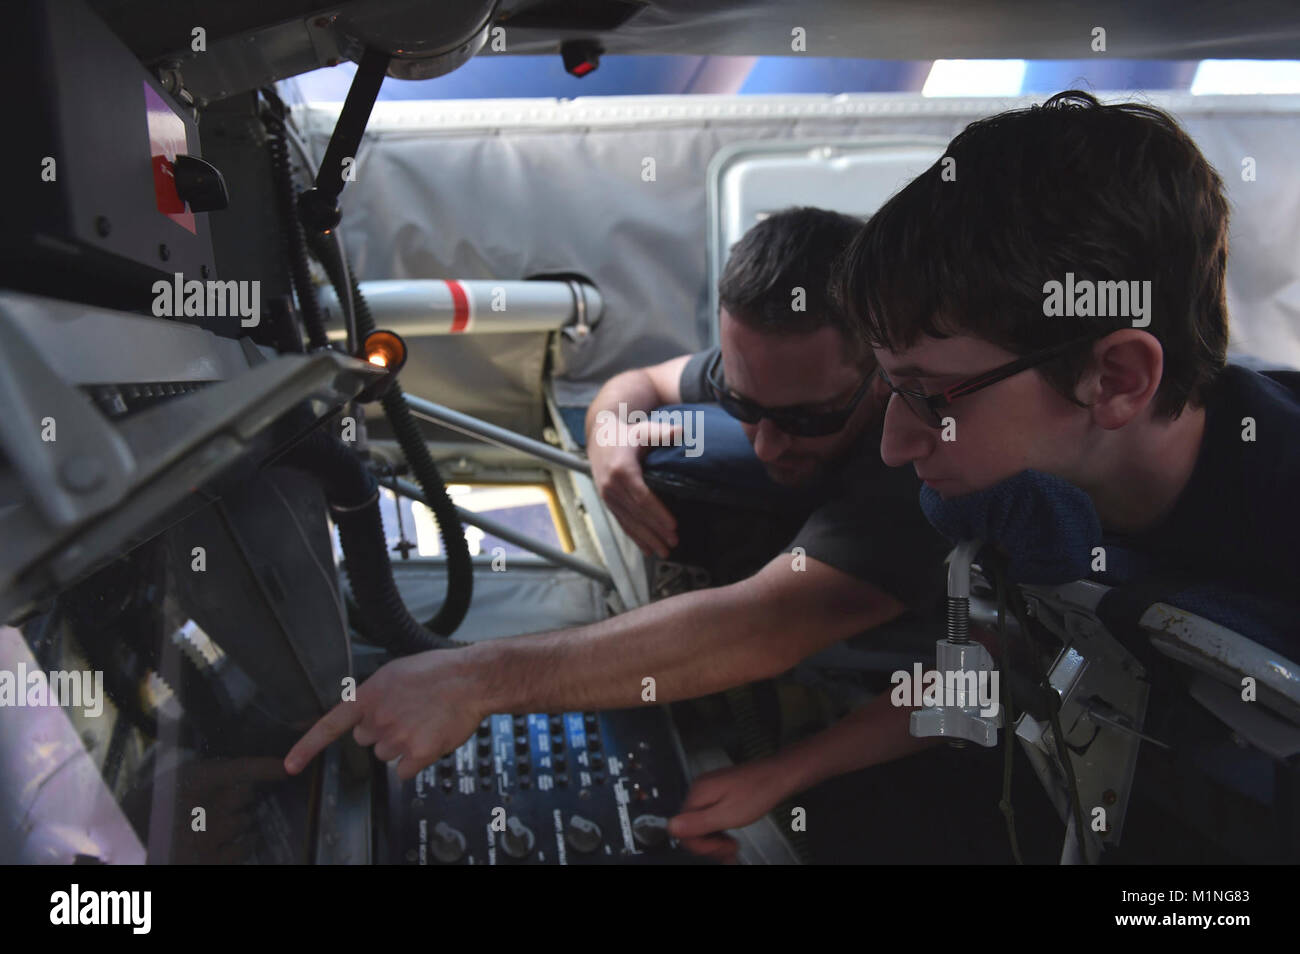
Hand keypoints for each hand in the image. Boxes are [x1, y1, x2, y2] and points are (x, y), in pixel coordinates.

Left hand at [283, 649, 486, 780]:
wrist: (471, 679)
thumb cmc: (439, 671)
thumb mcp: (396, 672)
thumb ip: (376, 694)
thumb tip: (367, 713)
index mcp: (369, 695)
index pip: (330, 725)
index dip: (307, 748)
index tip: (291, 766)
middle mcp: (378, 718)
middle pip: (366, 740)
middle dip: (381, 731)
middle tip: (405, 714)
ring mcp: (397, 737)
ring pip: (387, 756)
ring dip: (401, 745)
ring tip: (422, 721)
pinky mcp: (417, 754)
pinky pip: (405, 771)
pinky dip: (417, 760)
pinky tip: (429, 738)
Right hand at [588, 419, 679, 557]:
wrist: (600, 436)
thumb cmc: (626, 434)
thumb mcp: (643, 430)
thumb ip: (662, 432)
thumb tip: (681, 431)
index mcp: (621, 470)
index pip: (642, 497)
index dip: (658, 513)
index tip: (673, 525)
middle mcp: (612, 486)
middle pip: (637, 514)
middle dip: (656, 531)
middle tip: (673, 543)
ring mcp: (608, 496)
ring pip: (629, 522)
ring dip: (647, 539)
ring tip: (664, 552)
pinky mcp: (608, 501)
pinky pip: (622, 522)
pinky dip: (635, 537)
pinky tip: (647, 549)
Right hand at [668, 758, 790, 861]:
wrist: (778, 776)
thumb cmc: (759, 791)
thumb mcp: (728, 814)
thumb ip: (698, 822)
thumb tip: (670, 827)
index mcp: (699, 794)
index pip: (683, 828)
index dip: (701, 844)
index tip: (719, 850)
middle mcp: (700, 790)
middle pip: (691, 827)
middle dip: (709, 843)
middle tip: (728, 851)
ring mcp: (709, 791)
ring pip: (701, 824)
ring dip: (715, 840)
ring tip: (731, 847)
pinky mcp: (718, 794)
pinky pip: (710, 817)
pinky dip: (719, 830)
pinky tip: (729, 837)